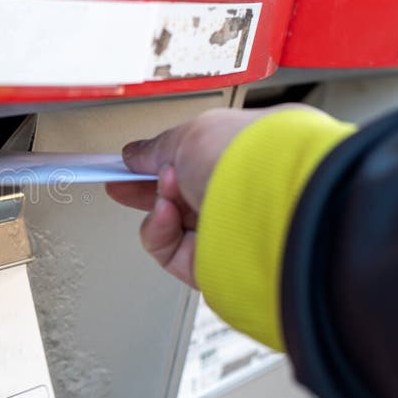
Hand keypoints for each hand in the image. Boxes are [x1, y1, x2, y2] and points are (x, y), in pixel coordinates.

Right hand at [105, 106, 305, 287]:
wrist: (275, 207)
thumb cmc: (253, 161)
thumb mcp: (192, 134)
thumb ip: (157, 146)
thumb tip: (135, 154)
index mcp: (254, 152)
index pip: (199, 156)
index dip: (164, 157)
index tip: (132, 160)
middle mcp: (247, 193)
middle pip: (183, 194)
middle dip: (149, 187)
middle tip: (122, 181)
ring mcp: (233, 229)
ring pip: (172, 222)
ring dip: (158, 203)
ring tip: (166, 188)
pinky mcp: (217, 263)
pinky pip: (169, 250)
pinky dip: (159, 230)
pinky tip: (166, 213)